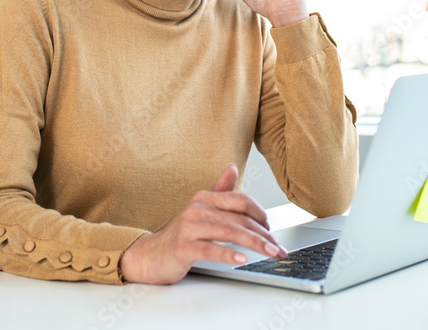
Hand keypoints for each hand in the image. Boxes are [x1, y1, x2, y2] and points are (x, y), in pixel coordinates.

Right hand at [119, 164, 286, 284]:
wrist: (150, 255)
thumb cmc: (180, 235)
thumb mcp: (201, 210)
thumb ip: (219, 190)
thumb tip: (232, 167)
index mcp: (204, 198)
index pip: (240, 200)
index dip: (261, 213)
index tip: (271, 228)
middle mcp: (197, 209)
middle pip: (239, 218)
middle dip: (263, 234)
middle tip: (277, 247)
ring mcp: (189, 228)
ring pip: (229, 232)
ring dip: (254, 244)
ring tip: (269, 252)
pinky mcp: (183, 248)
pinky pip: (210, 250)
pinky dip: (228, 254)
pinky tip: (241, 259)